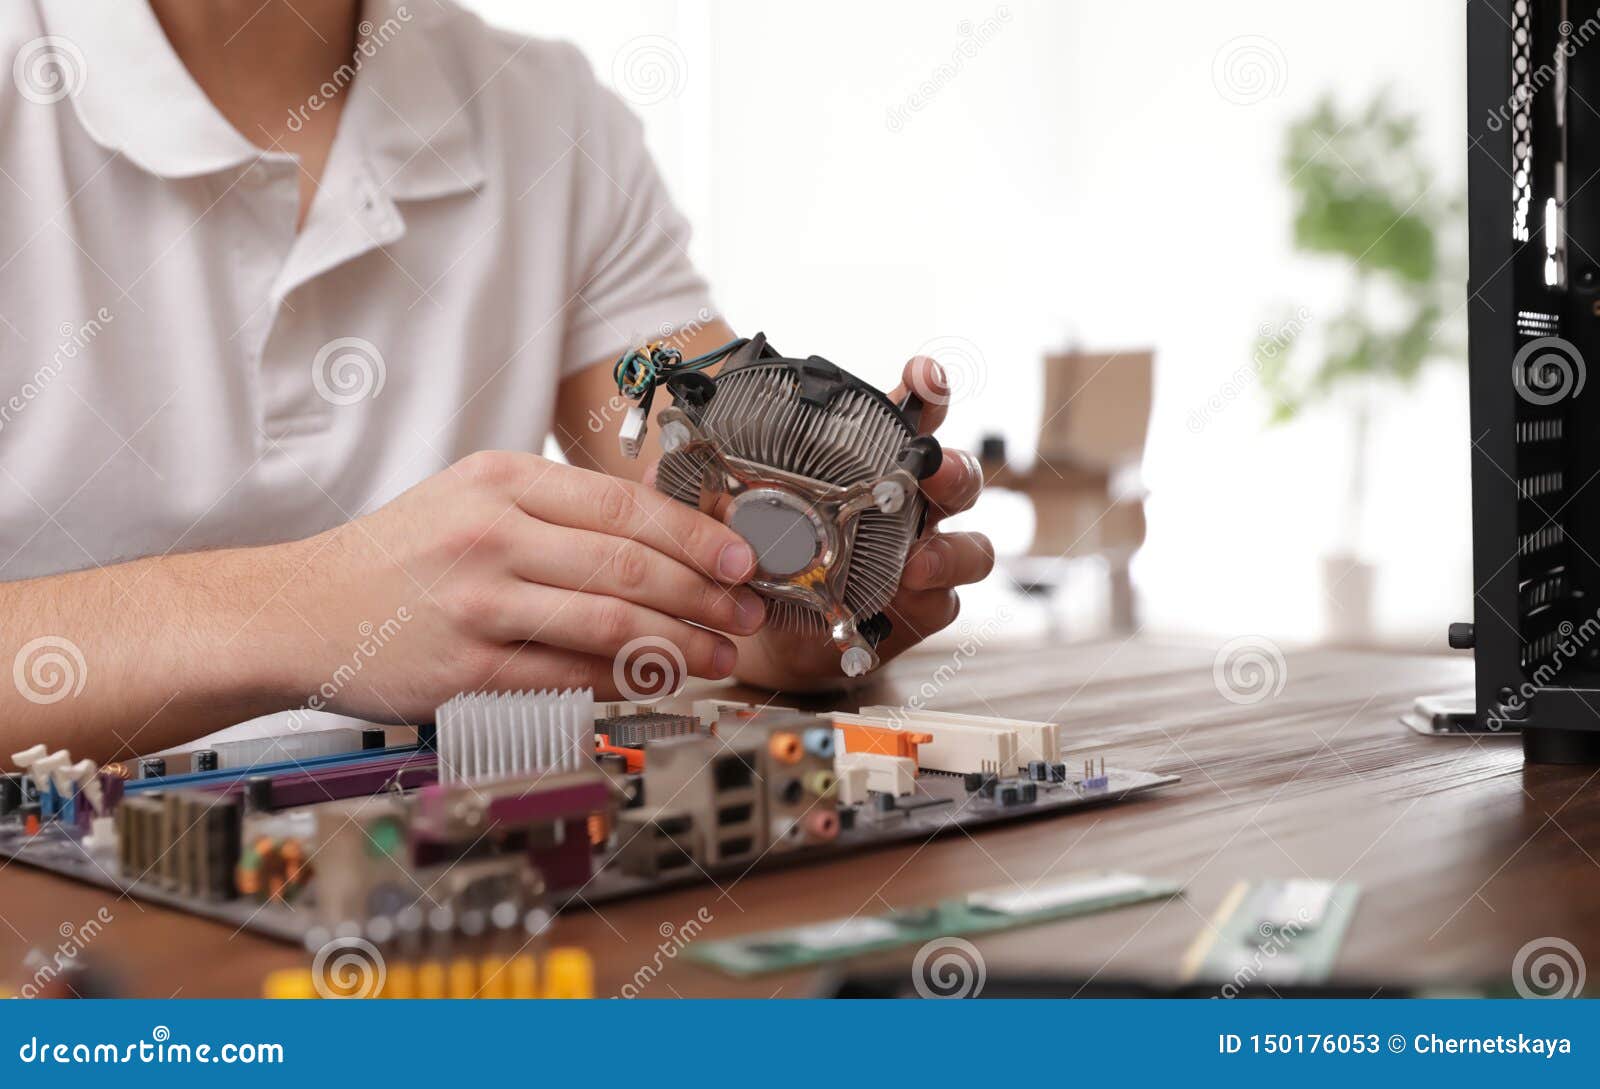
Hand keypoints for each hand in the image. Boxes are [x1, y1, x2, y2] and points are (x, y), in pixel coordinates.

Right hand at [285, 450, 765, 717]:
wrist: (299, 610)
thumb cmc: (397, 557)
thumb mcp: (471, 498)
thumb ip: (556, 510)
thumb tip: (662, 532)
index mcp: (501, 481)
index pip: (625, 506)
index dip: (698, 536)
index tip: (742, 558)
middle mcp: (492, 535)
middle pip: (632, 565)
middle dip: (707, 595)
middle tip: (747, 613)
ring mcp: (479, 603)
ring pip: (611, 623)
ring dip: (683, 646)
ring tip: (721, 656)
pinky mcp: (468, 669)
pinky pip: (571, 677)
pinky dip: (626, 683)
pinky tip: (660, 685)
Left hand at [730, 356, 993, 690]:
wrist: (767, 633)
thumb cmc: (768, 559)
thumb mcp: (742, 514)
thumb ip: (726, 487)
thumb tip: (680, 454)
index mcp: (875, 469)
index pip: (912, 418)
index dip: (927, 390)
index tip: (922, 375)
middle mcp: (912, 508)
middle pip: (958, 477)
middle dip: (953, 470)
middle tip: (933, 470)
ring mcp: (925, 560)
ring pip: (971, 546)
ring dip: (951, 551)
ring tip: (916, 564)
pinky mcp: (922, 609)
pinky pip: (945, 603)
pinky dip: (926, 603)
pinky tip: (897, 606)